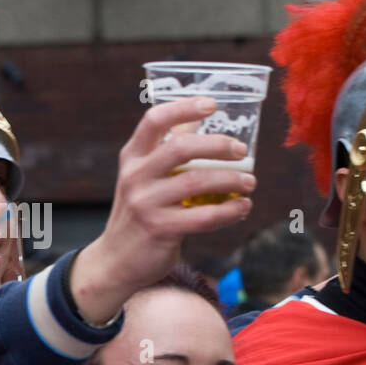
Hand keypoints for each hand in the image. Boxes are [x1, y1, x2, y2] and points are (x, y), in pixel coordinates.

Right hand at [70, 97, 255, 324]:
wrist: (116, 260)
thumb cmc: (140, 213)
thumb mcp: (143, 178)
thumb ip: (166, 152)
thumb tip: (196, 123)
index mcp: (132, 157)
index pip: (154, 121)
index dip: (184, 108)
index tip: (212, 104)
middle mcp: (135, 176)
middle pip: (181, 148)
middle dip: (217, 145)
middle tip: (241, 150)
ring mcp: (145, 203)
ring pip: (196, 182)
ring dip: (230, 180)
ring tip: (250, 182)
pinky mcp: (159, 229)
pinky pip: (203, 217)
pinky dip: (229, 211)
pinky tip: (242, 208)